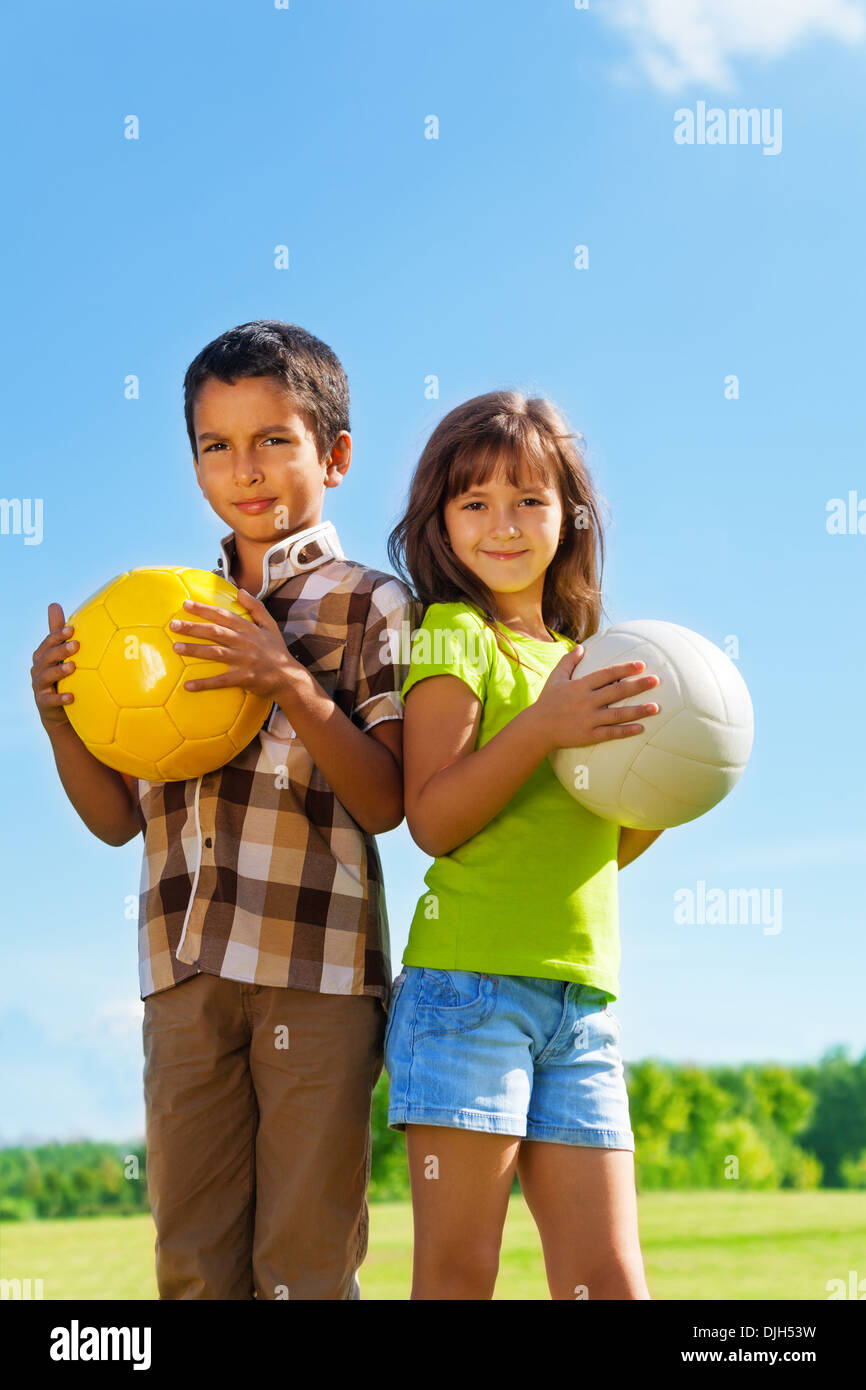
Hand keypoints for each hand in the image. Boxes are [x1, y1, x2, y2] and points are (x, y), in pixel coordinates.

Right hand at [31, 602, 79, 733]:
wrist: (59, 709)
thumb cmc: (62, 675)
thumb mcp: (60, 653)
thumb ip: (58, 632)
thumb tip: (53, 604)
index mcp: (43, 655)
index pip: (48, 642)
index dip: (57, 634)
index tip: (72, 629)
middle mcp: (38, 668)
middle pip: (47, 657)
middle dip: (60, 650)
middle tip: (76, 645)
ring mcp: (39, 686)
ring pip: (46, 676)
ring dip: (59, 671)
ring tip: (73, 667)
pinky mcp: (43, 703)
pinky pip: (50, 700)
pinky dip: (60, 698)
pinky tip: (72, 696)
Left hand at [169, 589, 303, 699]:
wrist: (290, 678)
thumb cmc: (277, 652)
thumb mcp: (270, 626)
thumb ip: (256, 607)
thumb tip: (240, 590)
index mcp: (249, 629)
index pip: (223, 615)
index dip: (204, 609)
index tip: (185, 604)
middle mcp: (245, 642)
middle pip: (215, 632)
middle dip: (193, 627)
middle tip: (173, 625)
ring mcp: (244, 660)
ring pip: (215, 653)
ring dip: (195, 650)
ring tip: (176, 648)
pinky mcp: (244, 678)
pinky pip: (221, 681)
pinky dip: (205, 683)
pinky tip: (188, 685)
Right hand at [531, 645, 660, 753]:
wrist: (537, 728)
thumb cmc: (547, 701)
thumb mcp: (556, 678)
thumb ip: (569, 662)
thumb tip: (581, 647)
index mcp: (580, 686)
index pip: (606, 674)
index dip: (624, 669)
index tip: (641, 665)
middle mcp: (586, 701)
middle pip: (616, 692)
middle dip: (637, 686)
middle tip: (656, 680)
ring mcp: (588, 719)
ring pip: (618, 714)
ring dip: (638, 710)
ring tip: (656, 707)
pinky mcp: (589, 735)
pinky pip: (610, 733)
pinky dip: (625, 731)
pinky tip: (641, 728)